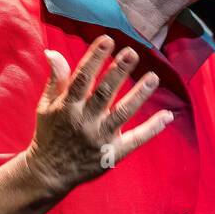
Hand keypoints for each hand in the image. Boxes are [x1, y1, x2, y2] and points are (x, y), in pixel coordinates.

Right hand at [23, 35, 172, 197]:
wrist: (47, 173)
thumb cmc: (49, 133)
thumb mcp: (46, 106)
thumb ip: (56, 79)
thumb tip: (54, 52)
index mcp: (67, 107)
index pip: (82, 78)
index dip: (94, 58)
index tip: (108, 40)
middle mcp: (84, 121)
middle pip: (104, 93)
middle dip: (118, 72)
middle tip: (133, 52)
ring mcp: (99, 138)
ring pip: (122, 113)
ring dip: (139, 95)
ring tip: (154, 77)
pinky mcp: (112, 153)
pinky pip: (134, 140)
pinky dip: (152, 129)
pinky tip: (167, 116)